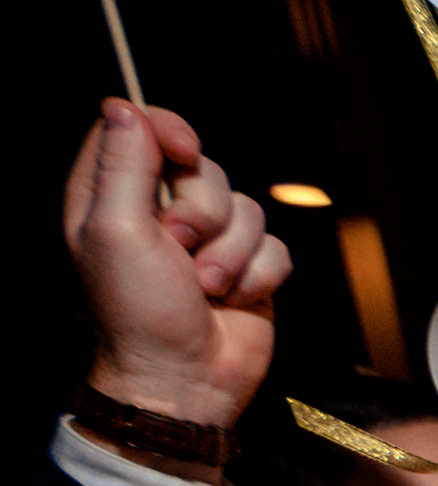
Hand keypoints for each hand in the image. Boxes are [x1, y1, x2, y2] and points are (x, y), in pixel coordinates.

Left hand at [63, 101, 290, 432]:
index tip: (184, 151)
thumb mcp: (117, 230)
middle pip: (204, 168)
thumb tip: (123, 104)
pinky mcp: (248, 268)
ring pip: (247, 208)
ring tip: (206, 288)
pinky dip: (259, 276)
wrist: (185, 381)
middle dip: (204, 211)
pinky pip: (275, 247)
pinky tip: (234, 300)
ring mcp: (209, 242)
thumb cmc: (139, 314)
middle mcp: (160, 213)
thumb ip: (124, 164)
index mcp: (114, 196)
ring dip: (232, 254)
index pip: (142, 127)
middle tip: (179, 249)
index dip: (169, 131)